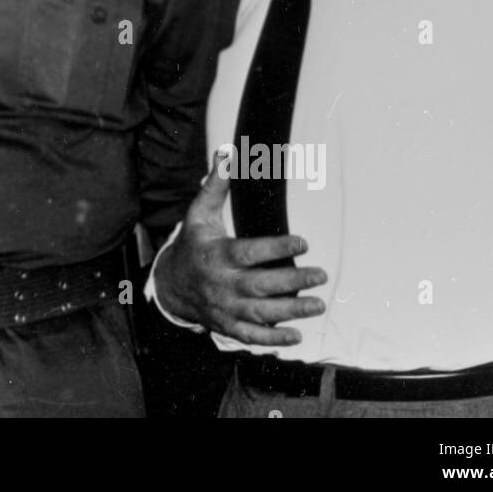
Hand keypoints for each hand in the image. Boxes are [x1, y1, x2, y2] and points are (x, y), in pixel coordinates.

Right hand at [153, 147, 327, 345]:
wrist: (171, 284)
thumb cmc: (193, 244)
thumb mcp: (199, 213)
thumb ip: (215, 185)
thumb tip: (227, 153)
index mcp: (217, 253)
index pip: (249, 252)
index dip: (276, 248)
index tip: (303, 242)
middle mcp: (221, 283)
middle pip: (259, 285)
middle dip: (292, 282)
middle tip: (321, 275)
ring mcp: (224, 307)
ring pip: (260, 313)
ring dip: (291, 311)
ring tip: (318, 305)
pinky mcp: (228, 325)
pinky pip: (251, 335)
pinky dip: (272, 338)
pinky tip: (297, 335)